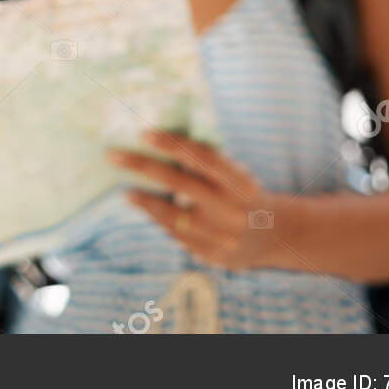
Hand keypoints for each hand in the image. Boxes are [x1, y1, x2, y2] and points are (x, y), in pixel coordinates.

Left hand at [111, 131, 286, 270]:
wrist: (274, 235)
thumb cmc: (244, 194)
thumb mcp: (237, 176)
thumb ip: (208, 164)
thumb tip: (161, 142)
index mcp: (241, 183)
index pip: (204, 158)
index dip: (173, 144)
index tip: (144, 133)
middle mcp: (232, 210)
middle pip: (180, 184)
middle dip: (143, 167)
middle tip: (114, 156)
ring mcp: (221, 236)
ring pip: (172, 215)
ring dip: (145, 201)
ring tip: (125, 191)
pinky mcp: (211, 254)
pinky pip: (177, 235)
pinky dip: (161, 220)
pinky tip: (149, 210)